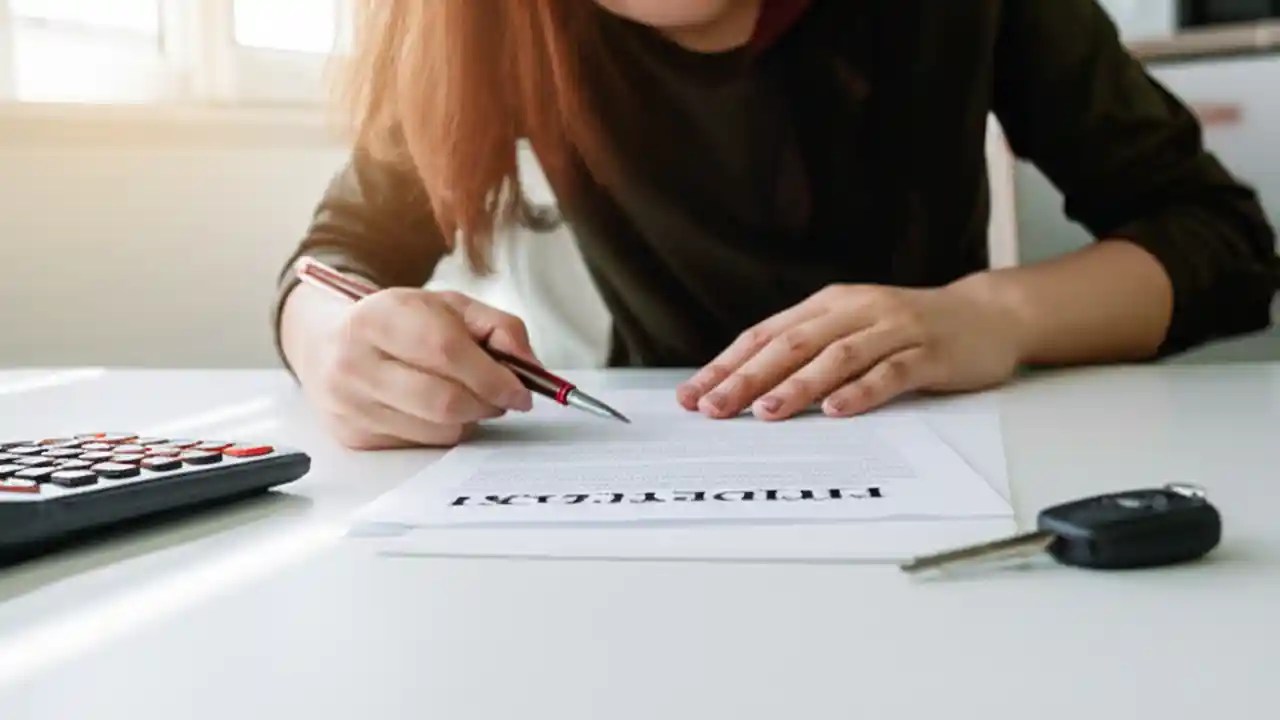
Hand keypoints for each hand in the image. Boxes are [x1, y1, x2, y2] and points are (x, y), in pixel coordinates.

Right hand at [296, 288, 536, 448]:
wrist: (326, 342)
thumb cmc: (396, 322)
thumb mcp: (448, 306)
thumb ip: (499, 328)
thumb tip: (531, 369)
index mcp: (379, 316)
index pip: (446, 352)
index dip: (493, 376)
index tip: (521, 390)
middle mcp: (355, 361)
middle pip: (443, 400)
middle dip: (487, 404)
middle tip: (500, 398)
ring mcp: (349, 403)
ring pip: (437, 429)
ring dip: (468, 419)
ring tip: (465, 396)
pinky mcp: (353, 435)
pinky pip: (420, 444)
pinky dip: (441, 430)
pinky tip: (433, 408)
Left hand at [676, 278, 1025, 419]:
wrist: (986, 315)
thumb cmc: (906, 330)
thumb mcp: (850, 329)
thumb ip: (806, 351)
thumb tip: (745, 386)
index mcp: (827, 306)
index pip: (765, 336)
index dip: (725, 364)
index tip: (692, 394)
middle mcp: (855, 311)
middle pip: (791, 345)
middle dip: (747, 378)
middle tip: (714, 407)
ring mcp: (893, 330)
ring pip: (836, 357)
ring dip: (798, 386)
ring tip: (765, 411)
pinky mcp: (928, 353)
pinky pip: (890, 373)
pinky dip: (860, 391)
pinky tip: (836, 410)